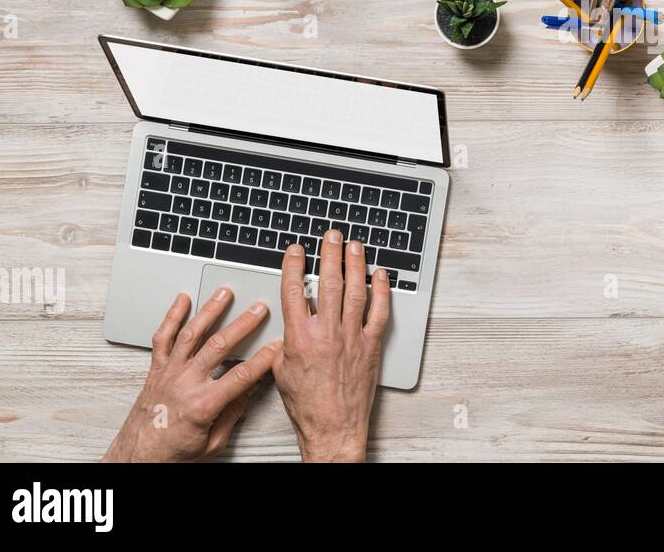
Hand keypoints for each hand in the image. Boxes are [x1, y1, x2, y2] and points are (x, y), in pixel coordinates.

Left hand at [103, 290, 277, 461]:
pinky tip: (182, 301)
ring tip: (224, 293)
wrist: (136, 458)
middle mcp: (184, 384)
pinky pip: (162, 339)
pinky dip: (171, 317)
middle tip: (259, 309)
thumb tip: (252, 388)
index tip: (277, 346)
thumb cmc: (172, 454)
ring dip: (210, 311)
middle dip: (243, 325)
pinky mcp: (156, 370)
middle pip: (219, 346)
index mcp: (202, 405)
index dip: (263, 359)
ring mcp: (168, 374)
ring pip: (191, 335)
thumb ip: (233, 412)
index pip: (241, 376)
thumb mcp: (212, 442)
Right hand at [274, 230, 390, 461]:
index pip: (294, 291)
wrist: (333, 427)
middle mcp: (327, 333)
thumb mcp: (281, 370)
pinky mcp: (372, 345)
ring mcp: (352, 337)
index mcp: (299, 338)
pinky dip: (382, 290)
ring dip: (355, 264)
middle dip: (329, 254)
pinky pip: (379, 311)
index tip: (296, 250)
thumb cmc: (307, 404)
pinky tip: (380, 275)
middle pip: (328, 282)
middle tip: (331, 235)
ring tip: (354, 246)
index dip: (293, 266)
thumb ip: (286, 339)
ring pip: (355, 290)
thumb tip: (291, 318)